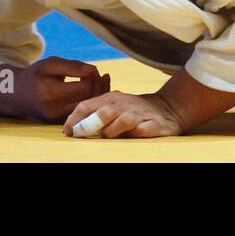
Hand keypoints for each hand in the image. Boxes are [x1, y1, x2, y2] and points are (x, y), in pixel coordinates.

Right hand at [0, 56, 109, 122]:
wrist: (16, 94)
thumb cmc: (35, 75)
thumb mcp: (51, 64)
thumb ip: (73, 66)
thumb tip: (93, 70)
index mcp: (51, 93)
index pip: (85, 87)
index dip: (94, 76)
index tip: (92, 69)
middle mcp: (55, 110)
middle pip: (90, 100)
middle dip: (99, 86)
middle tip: (100, 75)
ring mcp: (58, 119)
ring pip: (88, 109)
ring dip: (98, 95)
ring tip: (99, 81)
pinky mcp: (60, 123)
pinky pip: (82, 113)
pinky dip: (91, 102)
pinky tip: (93, 90)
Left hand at [63, 91, 182, 138]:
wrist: (167, 107)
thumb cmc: (132, 110)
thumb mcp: (112, 106)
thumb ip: (92, 113)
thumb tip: (69, 128)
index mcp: (110, 99)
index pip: (86, 106)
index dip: (74, 120)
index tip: (67, 132)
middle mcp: (124, 105)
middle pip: (103, 112)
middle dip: (89, 124)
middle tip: (80, 135)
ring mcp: (140, 115)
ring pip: (123, 121)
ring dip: (112, 130)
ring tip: (108, 136)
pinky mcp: (155, 124)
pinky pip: (145, 129)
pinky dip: (138, 132)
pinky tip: (133, 134)